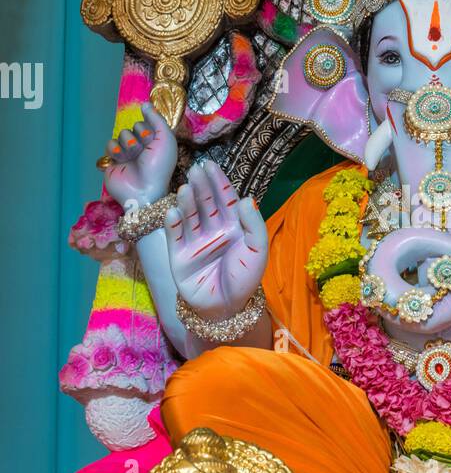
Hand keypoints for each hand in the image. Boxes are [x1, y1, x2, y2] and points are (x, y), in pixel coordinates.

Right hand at [103, 101, 177, 206]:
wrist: (142, 189)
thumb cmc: (158, 166)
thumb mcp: (165, 139)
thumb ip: (157, 119)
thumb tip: (145, 104)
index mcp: (156, 141)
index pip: (146, 122)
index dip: (147, 130)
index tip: (152, 142)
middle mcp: (142, 146)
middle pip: (133, 126)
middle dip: (137, 138)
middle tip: (143, 152)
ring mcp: (127, 153)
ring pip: (121, 134)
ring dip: (127, 145)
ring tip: (133, 158)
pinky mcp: (114, 160)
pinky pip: (110, 144)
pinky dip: (115, 151)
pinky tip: (121, 160)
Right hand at [165, 160, 268, 321]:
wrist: (226, 307)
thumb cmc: (245, 278)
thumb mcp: (256, 249)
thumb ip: (253, 224)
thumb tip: (246, 197)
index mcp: (233, 226)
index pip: (224, 198)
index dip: (218, 181)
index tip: (210, 165)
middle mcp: (213, 229)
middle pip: (205, 202)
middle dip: (201, 186)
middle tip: (195, 170)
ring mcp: (194, 241)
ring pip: (189, 215)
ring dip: (187, 201)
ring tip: (184, 189)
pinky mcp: (178, 254)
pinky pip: (174, 235)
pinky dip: (173, 223)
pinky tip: (173, 212)